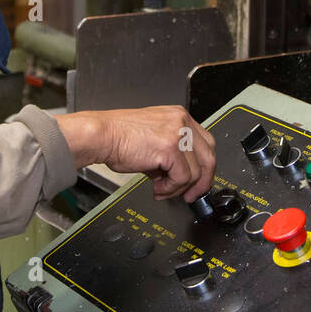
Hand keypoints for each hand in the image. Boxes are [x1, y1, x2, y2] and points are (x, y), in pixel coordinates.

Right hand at [55, 106, 215, 202]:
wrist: (102, 136)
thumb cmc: (118, 137)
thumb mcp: (153, 140)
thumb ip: (171, 154)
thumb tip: (179, 177)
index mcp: (179, 116)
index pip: (205, 143)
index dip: (202, 167)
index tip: (196, 182)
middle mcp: (182, 121)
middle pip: (208, 156)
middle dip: (201, 182)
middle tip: (190, 195)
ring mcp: (178, 133)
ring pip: (196, 171)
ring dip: (179, 188)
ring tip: (162, 189)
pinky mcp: (170, 148)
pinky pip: (182, 178)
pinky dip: (170, 188)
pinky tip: (157, 187)